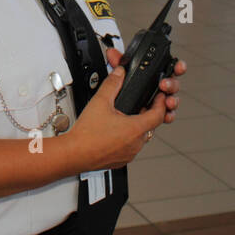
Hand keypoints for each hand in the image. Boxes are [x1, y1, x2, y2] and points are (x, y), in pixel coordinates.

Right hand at [67, 47, 181, 171]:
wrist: (73, 154)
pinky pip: (130, 148)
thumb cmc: (86, 135)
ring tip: (123, 117)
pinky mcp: (121, 161)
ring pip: (140, 137)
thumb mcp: (100, 102)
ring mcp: (129, 154)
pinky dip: (127, 139)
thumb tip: (119, 74)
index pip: (159, 114)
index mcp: (135, 129)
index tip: (160, 97)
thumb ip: (112, 84)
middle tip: (138, 105)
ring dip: (136, 127)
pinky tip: (114, 132)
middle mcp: (136, 144)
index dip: (161, 103)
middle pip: (150, 125)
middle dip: (146, 114)